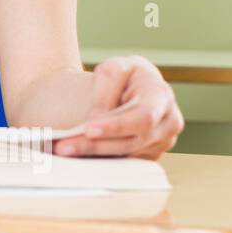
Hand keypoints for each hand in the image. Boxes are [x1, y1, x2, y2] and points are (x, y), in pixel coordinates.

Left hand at [53, 55, 183, 159]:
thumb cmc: (124, 75)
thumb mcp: (114, 69)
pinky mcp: (150, 154)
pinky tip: (78, 156)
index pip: (142, 117)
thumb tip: (96, 119)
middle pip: (131, 141)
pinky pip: (125, 162)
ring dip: (93, 154)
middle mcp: (168, 122)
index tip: (88, 129)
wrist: (133, 85)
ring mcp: (162, 142)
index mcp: (161, 96)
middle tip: (64, 146)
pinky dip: (100, 159)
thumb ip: (106, 88)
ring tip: (63, 150)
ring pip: (126, 155)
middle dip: (96, 145)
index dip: (116, 126)